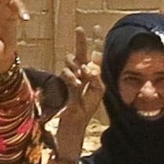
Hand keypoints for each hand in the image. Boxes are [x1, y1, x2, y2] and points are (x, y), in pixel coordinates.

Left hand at [54, 26, 102, 159]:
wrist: (72, 135)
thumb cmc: (70, 116)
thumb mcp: (71, 93)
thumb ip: (74, 78)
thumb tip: (78, 62)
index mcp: (91, 82)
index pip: (94, 58)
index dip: (94, 43)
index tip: (94, 28)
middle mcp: (95, 85)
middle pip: (89, 58)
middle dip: (84, 42)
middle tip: (80, 28)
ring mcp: (90, 93)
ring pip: (80, 68)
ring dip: (71, 67)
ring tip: (69, 75)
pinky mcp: (82, 101)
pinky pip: (75, 82)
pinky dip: (70, 78)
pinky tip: (71, 80)